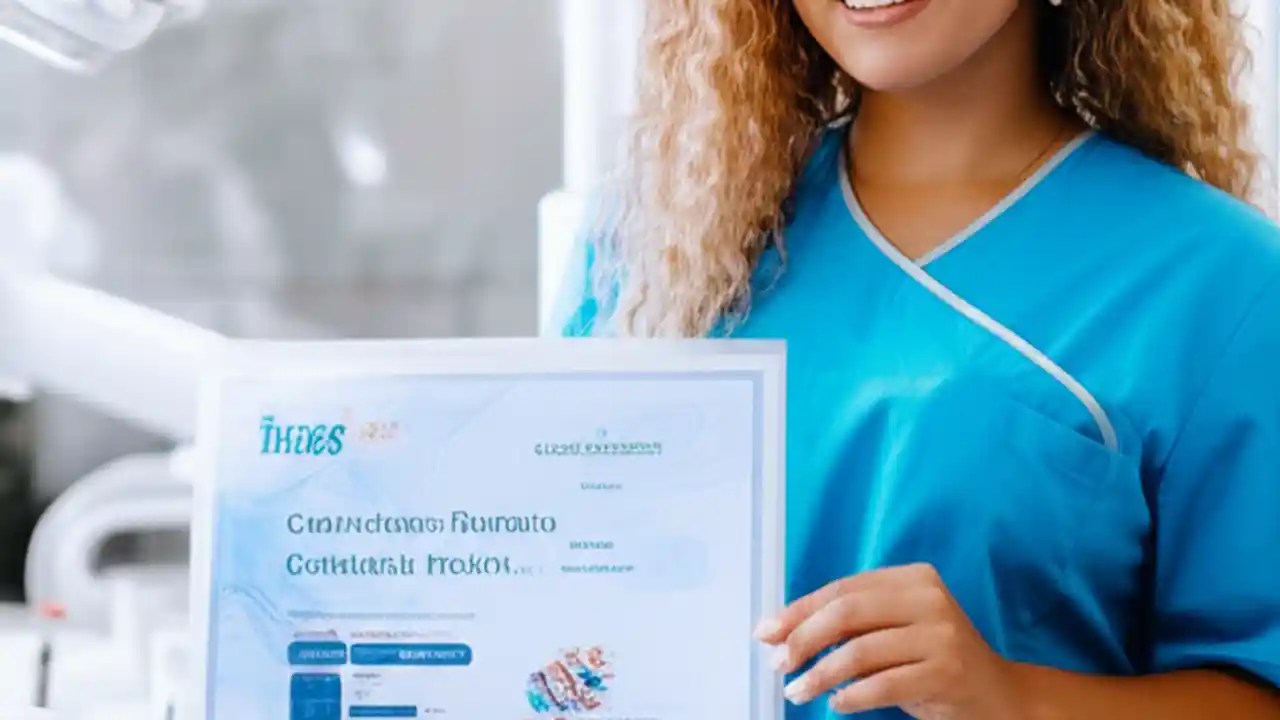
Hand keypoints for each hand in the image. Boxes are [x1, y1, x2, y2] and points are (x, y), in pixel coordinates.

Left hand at [755, 564, 1023, 718]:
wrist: (1000, 697)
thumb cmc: (933, 663)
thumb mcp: (892, 633)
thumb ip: (847, 626)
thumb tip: (778, 632)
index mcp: (913, 578)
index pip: (841, 589)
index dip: (798, 611)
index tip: (766, 633)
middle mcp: (929, 599)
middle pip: (846, 612)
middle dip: (802, 639)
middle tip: (779, 664)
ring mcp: (941, 635)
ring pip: (859, 651)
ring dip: (819, 675)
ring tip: (798, 691)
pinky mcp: (947, 671)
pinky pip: (883, 684)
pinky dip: (850, 696)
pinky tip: (836, 703)